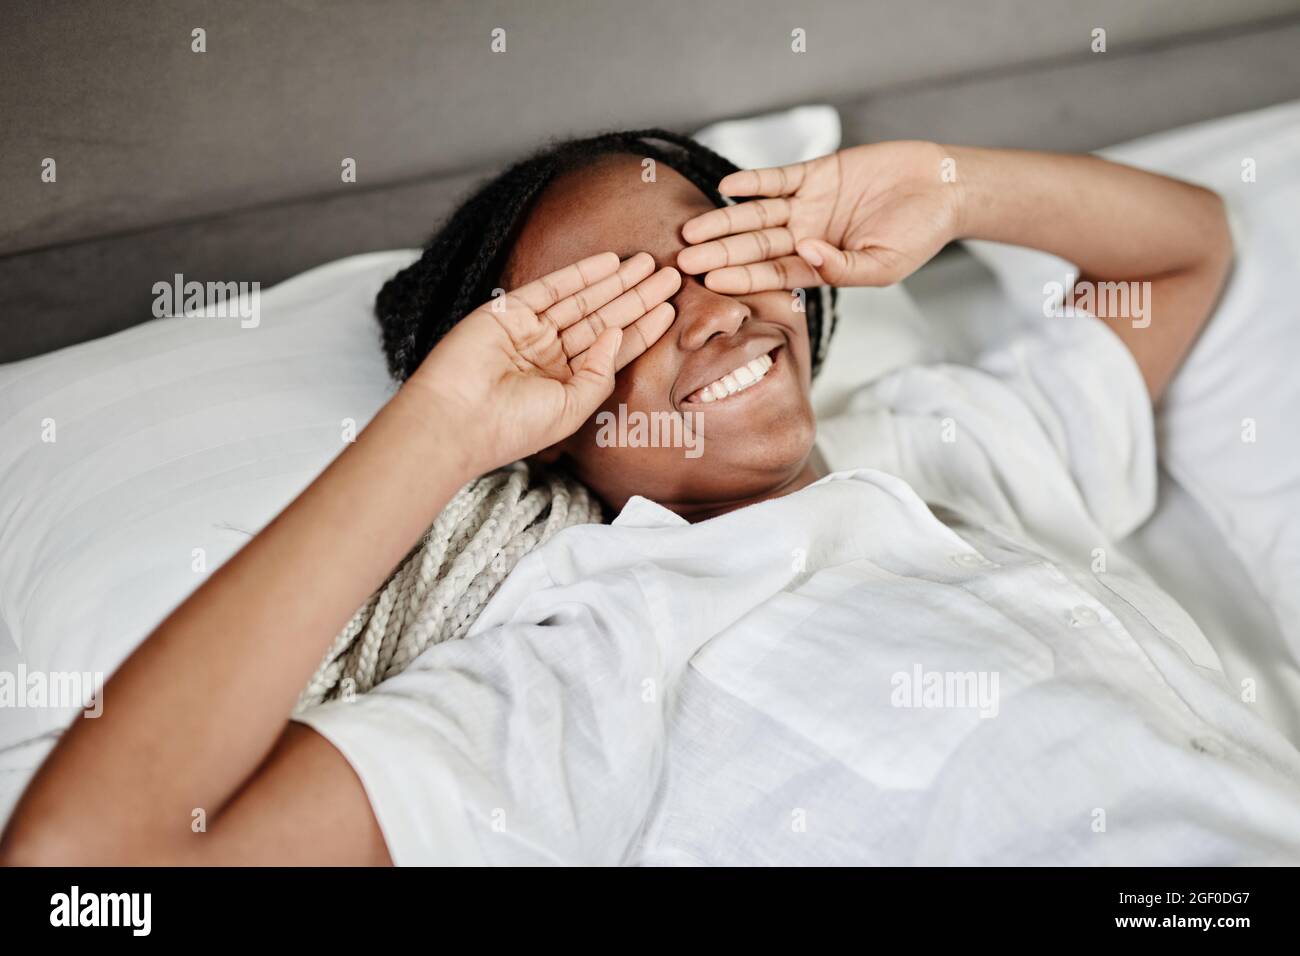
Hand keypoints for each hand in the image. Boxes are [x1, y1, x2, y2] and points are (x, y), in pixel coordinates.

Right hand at [408, 252, 679, 473]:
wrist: (458, 419)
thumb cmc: (513, 427)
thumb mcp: (572, 409)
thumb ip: (600, 374)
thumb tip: (618, 335)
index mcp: (566, 383)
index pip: (612, 350)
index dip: (642, 329)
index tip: (670, 309)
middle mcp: (550, 356)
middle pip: (604, 320)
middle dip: (637, 298)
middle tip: (671, 276)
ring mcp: (530, 332)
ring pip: (583, 300)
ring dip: (617, 282)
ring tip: (650, 264)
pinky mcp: (509, 312)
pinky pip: (552, 287)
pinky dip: (581, 273)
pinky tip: (611, 262)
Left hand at [677, 140, 960, 289]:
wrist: (943, 189)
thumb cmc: (919, 235)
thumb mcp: (883, 265)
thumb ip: (842, 268)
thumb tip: (807, 255)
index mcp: (819, 265)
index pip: (771, 274)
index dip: (740, 277)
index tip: (711, 282)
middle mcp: (807, 236)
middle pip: (754, 246)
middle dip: (719, 253)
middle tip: (683, 261)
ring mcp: (809, 204)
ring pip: (758, 214)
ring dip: (725, 220)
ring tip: (693, 229)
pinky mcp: (817, 173)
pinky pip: (778, 178)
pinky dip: (754, 181)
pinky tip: (728, 185)